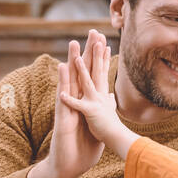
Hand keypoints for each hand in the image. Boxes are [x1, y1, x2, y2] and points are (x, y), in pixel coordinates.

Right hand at [29, 34, 105, 177]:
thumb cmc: (82, 151)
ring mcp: (68, 107)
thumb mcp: (96, 128)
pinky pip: (63, 94)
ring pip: (71, 79)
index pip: (95, 78)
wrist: (68, 167)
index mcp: (86, 104)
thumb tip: (109, 102)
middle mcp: (76, 101)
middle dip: (88, 52)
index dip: (100, 62)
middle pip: (83, 73)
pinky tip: (63, 66)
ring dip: (72, 60)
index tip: (106, 44)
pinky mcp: (63, 115)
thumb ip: (101, 113)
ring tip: (73, 41)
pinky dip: (63, 80)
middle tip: (92, 31)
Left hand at [63, 30, 137, 159]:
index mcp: (102, 93)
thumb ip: (109, 102)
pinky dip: (70, 101)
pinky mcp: (90, 113)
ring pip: (86, 83)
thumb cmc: (111, 130)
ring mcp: (95, 102)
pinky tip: (61, 94)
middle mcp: (100, 94)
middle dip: (95, 52)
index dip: (102, 56)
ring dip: (81, 70)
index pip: (102, 71)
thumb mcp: (109, 113)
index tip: (102, 41)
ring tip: (75, 58)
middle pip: (97, 70)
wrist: (116, 141)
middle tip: (95, 35)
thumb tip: (110, 95)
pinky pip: (78, 106)